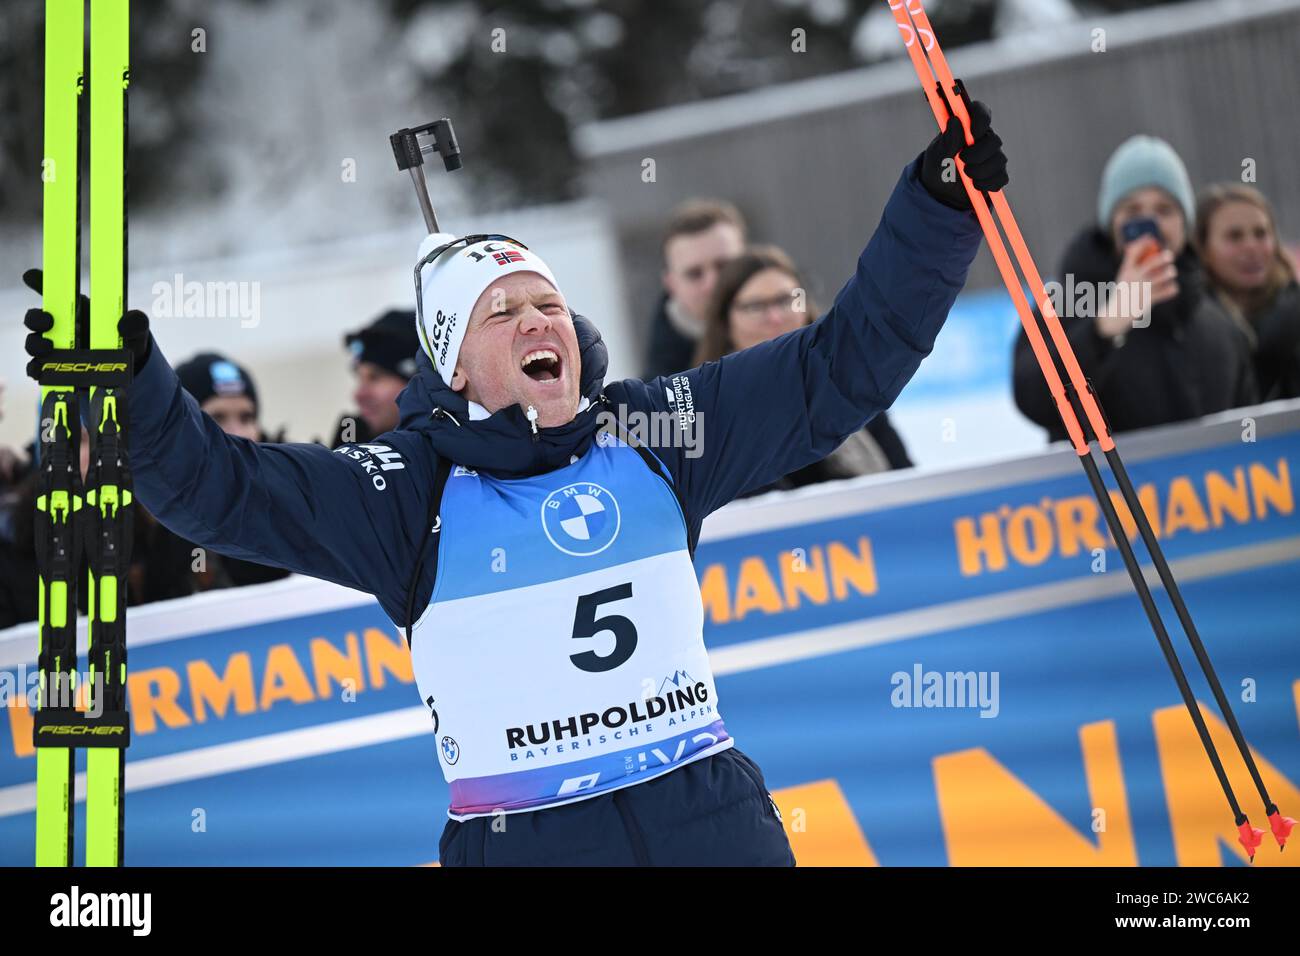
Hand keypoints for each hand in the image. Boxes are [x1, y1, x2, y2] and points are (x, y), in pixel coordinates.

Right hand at [22, 268, 150, 380]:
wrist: (129, 366)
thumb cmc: (127, 337)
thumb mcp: (137, 327)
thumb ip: (136, 321)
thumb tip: (124, 323)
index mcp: (76, 308)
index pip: (52, 291)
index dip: (38, 281)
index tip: (31, 276)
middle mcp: (59, 326)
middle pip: (35, 318)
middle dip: (36, 318)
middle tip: (48, 321)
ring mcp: (54, 348)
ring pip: (33, 344)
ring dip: (35, 345)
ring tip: (48, 347)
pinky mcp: (55, 369)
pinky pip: (38, 369)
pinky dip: (36, 370)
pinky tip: (41, 370)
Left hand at [920, 100, 1009, 210]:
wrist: (940, 192)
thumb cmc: (938, 166)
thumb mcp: (937, 154)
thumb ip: (948, 139)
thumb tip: (955, 120)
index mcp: (968, 127)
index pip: (981, 112)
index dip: (981, 119)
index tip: (973, 132)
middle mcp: (983, 139)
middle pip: (994, 140)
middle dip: (978, 153)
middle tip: (962, 160)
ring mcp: (992, 156)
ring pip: (999, 160)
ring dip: (980, 170)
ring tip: (965, 175)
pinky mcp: (996, 174)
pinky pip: (1001, 178)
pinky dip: (987, 183)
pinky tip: (975, 185)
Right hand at [1094, 238, 1177, 337]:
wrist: (1116, 314)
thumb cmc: (1123, 291)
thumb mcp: (1124, 275)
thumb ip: (1132, 260)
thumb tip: (1144, 243)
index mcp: (1126, 270)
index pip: (1133, 252)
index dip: (1143, 242)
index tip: (1151, 238)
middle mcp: (1134, 278)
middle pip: (1151, 263)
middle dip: (1162, 258)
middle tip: (1169, 256)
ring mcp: (1142, 289)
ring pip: (1161, 277)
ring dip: (1169, 273)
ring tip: (1171, 272)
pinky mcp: (1149, 300)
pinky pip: (1166, 291)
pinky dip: (1171, 289)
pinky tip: (1171, 288)